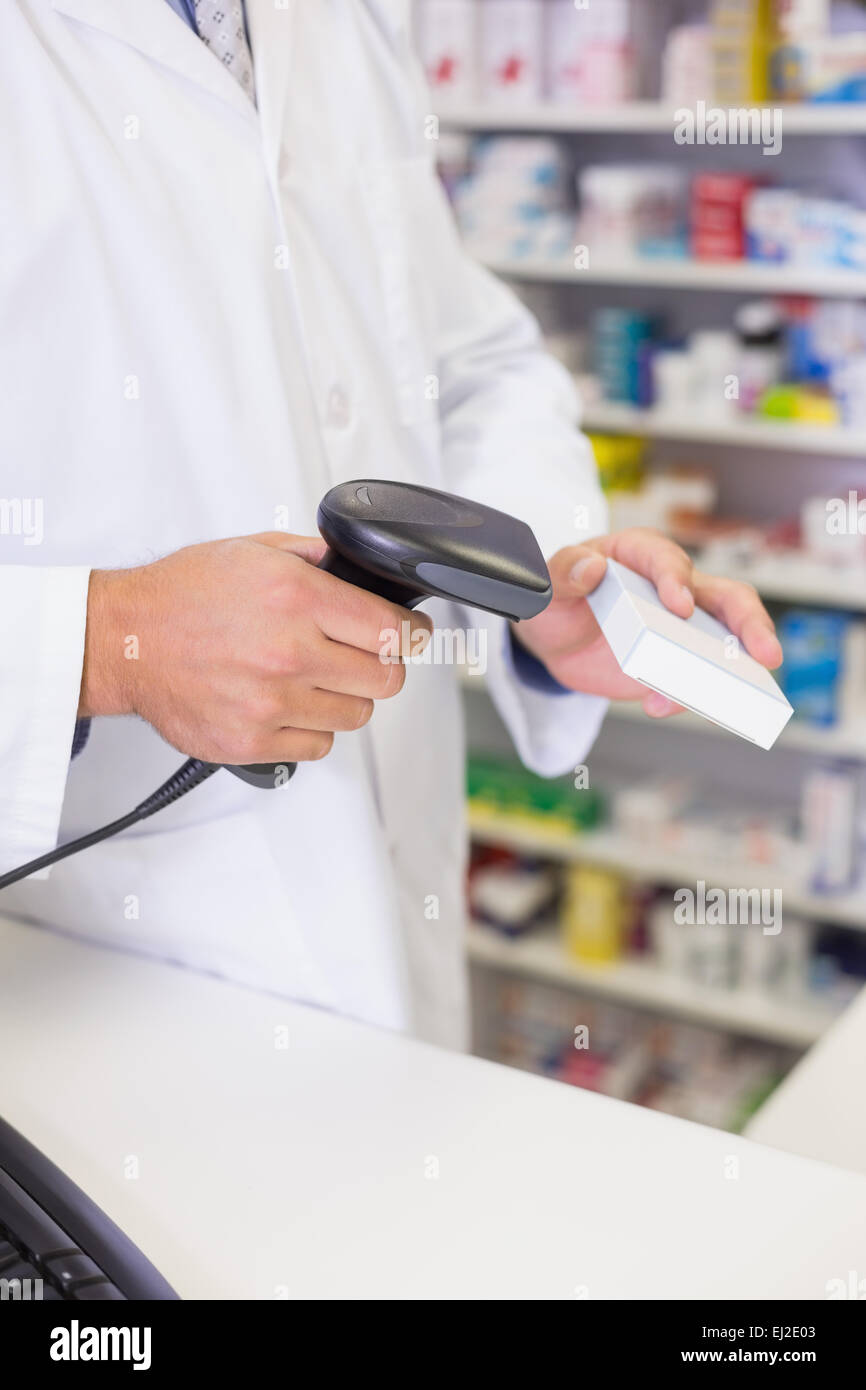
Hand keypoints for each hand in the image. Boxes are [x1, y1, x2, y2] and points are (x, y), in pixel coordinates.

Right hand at [79, 533, 431, 763]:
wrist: (124, 641)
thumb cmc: (183, 595)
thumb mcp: (254, 549)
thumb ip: (315, 555)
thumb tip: (362, 565)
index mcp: (296, 598)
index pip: (394, 630)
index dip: (411, 634)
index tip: (410, 635)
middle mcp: (288, 653)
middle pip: (385, 679)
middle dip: (381, 666)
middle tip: (361, 657)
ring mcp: (271, 703)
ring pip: (356, 716)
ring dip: (345, 698)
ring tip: (314, 679)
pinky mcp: (252, 742)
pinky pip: (318, 746)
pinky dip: (311, 728)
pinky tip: (288, 704)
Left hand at [514, 529, 782, 716]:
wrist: (556, 641)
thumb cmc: (558, 600)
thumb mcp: (548, 586)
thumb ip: (564, 573)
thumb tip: (591, 568)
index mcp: (642, 554)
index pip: (669, 560)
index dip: (677, 580)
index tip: (679, 607)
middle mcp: (676, 586)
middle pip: (729, 598)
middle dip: (751, 625)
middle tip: (765, 654)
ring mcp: (686, 627)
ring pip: (729, 641)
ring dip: (737, 670)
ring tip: (727, 696)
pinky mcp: (681, 661)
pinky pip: (701, 679)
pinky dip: (691, 697)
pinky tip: (661, 705)